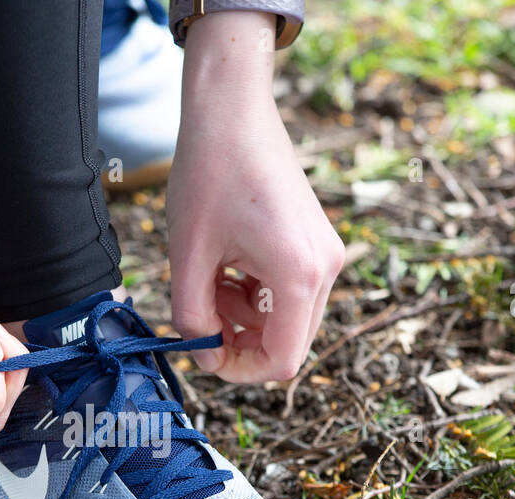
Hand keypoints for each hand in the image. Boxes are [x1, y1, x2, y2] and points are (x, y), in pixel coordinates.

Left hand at [169, 11, 344, 382]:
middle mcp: (326, 267)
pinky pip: (288, 291)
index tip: (204, 357)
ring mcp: (327, 254)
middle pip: (287, 342)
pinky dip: (254, 293)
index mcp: (299, 274)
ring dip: (243, 315)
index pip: (281, 361)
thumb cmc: (208, 174)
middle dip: (239, 339)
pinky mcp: (318, 242)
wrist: (232, 111)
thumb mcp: (187, 257)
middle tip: (199, 314)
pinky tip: (225, 265)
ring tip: (206, 279)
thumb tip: (205, 355)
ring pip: (286, 319)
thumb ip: (193, 319)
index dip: (239, 371)